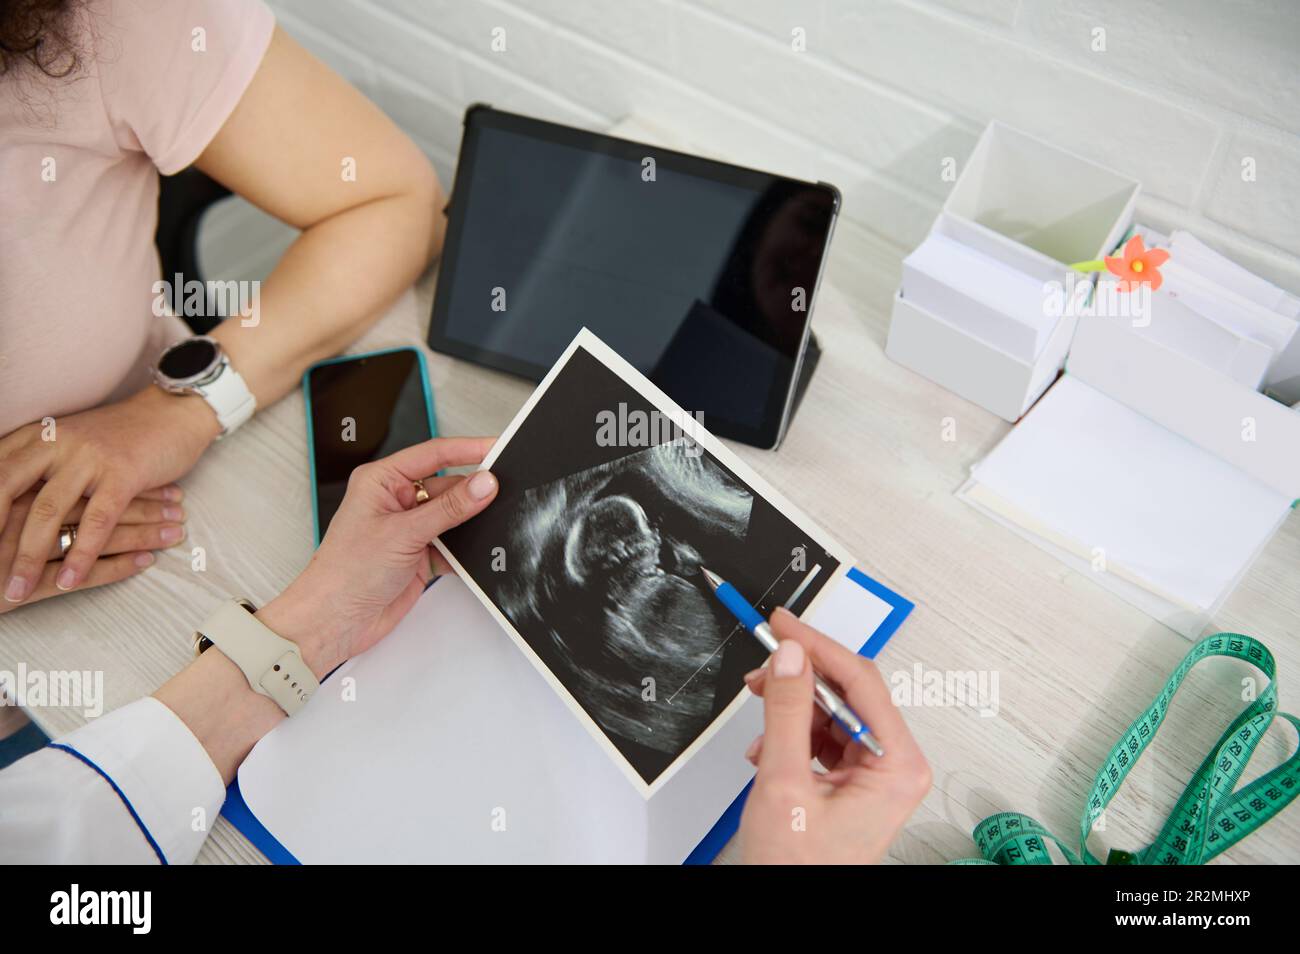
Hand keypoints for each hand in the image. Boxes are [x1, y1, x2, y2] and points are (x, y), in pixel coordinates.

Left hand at [0, 387, 218, 603]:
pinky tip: (70, 582)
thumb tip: (8, 501)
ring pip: (48, 512)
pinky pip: (96, 522)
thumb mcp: (68, 441)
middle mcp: (55, 443)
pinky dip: (82, 556)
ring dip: (28, 557)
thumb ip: (36, 465)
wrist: (173, 413)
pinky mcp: (122, 475)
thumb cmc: (121, 434)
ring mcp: (88, 458)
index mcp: (37, 436)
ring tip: (16, 591)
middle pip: (7, 490)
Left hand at [255, 437, 498, 677]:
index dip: (467, 449)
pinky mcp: (419, 555)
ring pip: (453, 516)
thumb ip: (449, 508)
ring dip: (470, 522)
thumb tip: (483, 485)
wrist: (334, 621)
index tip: (496, 447)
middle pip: (447, 486)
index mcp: (382, 481)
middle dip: (473, 492)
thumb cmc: (344, 573)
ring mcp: (409, 529)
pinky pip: (453, 544)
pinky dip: (466, 550)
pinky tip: (473, 553)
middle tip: (502, 491)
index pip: (433, 454)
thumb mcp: (403, 533)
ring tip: (490, 523)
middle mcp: (396, 501)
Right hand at [738, 608, 930, 863]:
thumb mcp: (784, 783)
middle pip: (847, 693)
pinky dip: (791, 734)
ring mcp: (874, 774)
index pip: (861, 682)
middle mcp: (894, 766)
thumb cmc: (798, 868)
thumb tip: (791, 659)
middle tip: (763, 667)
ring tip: (760, 718)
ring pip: (832, 712)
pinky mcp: (854, 780)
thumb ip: (787, 714)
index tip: (784, 626)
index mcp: (896, 766)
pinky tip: (767, 748)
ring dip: (791, 709)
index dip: (818, 647)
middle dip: (800, 679)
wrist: (787, 905)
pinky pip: (824, 736)